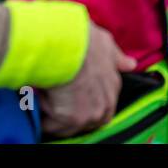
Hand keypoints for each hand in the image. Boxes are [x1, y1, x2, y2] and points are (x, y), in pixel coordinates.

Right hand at [39, 22, 136, 137]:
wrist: (68, 45)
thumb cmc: (84, 41)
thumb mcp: (106, 45)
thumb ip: (116, 58)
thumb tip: (130, 64)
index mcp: (113, 87)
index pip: (104, 107)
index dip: (86, 104)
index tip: (71, 99)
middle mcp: (105, 103)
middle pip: (88, 121)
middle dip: (70, 115)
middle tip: (54, 101)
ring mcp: (91, 113)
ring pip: (67, 126)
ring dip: (53, 116)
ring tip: (44, 96)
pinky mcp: (73, 119)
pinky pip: (51, 126)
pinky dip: (41, 117)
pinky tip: (37, 99)